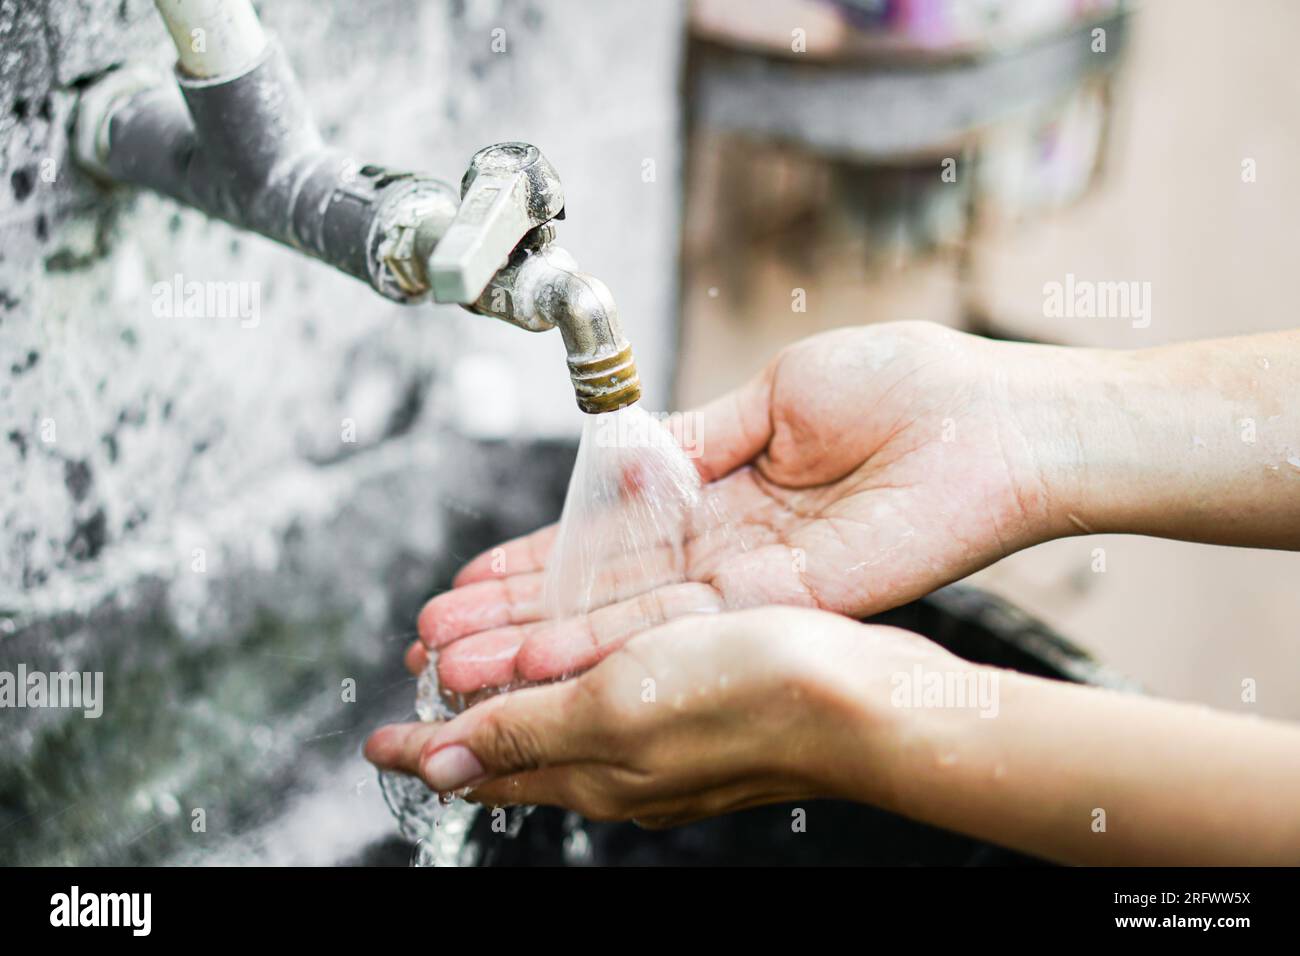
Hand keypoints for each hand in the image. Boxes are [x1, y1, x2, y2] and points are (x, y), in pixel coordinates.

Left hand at [369, 607, 955, 825]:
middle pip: (515, 748)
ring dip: (512, 696)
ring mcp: (661, 745)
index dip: (421, 747)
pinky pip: (610, 702)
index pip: (479, 766)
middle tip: (421, 686)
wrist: (862, 703)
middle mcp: (620, 767)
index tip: (376, 740)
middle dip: (461, 721)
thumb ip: (526, 733)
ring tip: (482, 666)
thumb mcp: (617, 707)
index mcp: (591, 768)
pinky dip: (572, 679)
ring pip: (560, 725)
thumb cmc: (751, 697)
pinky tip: (582, 659)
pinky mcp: (697, 717)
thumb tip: (441, 764)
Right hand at [411, 321, 1072, 691]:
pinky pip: (682, 620)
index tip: (471, 580)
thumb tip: (625, 460)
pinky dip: (606, 638)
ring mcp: (755, 581)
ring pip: (627, 619)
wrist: (997, 417)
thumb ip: (695, 439)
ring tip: (457, 664)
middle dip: (515, 617)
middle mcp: (729, 548)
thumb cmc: (907, 387)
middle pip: (603, 591)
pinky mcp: (788, 598)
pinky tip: (541, 656)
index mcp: (723, 490)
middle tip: (434, 643)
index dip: (536, 559)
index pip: (609, 537)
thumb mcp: (774, 393)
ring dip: (538, 641)